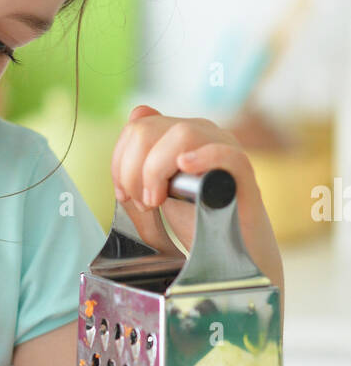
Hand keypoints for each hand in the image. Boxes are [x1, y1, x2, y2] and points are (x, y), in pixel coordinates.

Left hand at [111, 105, 282, 291]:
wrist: (232, 254)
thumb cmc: (200, 222)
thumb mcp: (161, 188)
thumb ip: (144, 158)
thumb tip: (137, 112)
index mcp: (182, 135)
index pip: (138, 126)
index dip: (120, 162)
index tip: (125, 194)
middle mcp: (204, 134)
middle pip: (150, 129)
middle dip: (132, 172)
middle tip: (144, 204)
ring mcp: (226, 149)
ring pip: (182, 135)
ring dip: (154, 171)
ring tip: (158, 202)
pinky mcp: (244, 175)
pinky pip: (226, 153)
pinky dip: (202, 157)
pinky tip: (186, 168)